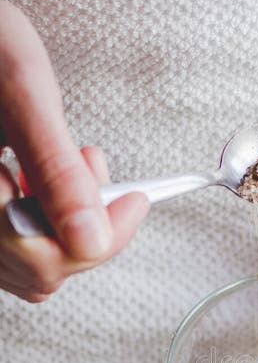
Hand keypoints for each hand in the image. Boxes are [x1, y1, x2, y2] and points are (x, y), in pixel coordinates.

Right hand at [0, 1, 148, 302]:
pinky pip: (17, 251)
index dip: (102, 238)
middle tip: (93, 166)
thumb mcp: (23, 92)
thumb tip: (92, 239)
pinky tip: (46, 181)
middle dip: (85, 226)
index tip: (135, 200)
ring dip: (67, 226)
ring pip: (30, 266)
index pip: (45, 260)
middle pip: (41, 270)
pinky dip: (46, 225)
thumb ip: (56, 169)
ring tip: (69, 164)